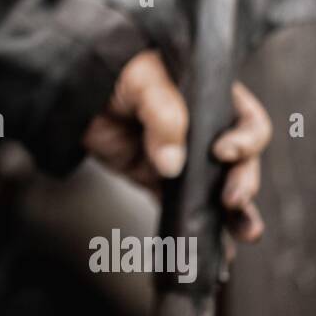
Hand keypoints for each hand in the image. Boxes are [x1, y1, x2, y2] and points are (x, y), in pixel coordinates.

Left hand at [83, 49, 270, 241]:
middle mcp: (203, 129)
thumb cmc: (113, 69)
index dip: (244, 139)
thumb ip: (163, 115)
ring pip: (218, 189)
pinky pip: (183, 207)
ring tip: (244, 232)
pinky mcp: (157, 179)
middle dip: (244, 182)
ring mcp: (183, 157)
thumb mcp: (143, 80)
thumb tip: (172, 165)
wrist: (70, 88)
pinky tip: (210, 246)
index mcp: (211, 96)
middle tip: (233, 199)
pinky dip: (195, 226)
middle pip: (240, 161)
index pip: (246, 120)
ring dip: (235, 214)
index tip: (222, 152)